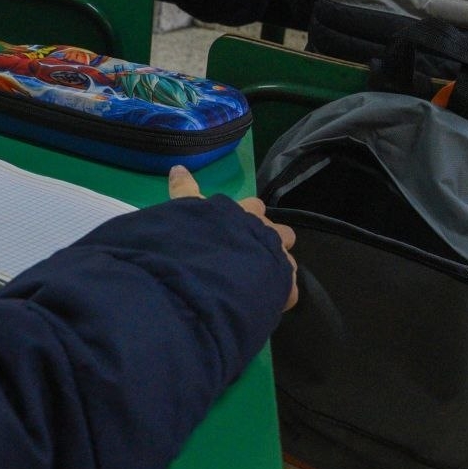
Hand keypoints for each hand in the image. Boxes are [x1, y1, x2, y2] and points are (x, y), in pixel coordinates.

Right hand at [167, 167, 298, 310]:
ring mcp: (280, 258)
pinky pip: (289, 290)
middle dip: (271, 239)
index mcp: (247, 213)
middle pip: (281, 231)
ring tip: (261, 281)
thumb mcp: (188, 208)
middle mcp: (268, 232)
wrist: (221, 268)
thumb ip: (184, 189)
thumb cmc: (203, 235)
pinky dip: (281, 294)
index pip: (254, 206)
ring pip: (289, 260)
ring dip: (278, 267)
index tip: (240, 222)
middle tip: (254, 252)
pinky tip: (266, 301)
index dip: (249, 214)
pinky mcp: (286, 285)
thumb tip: (177, 167)